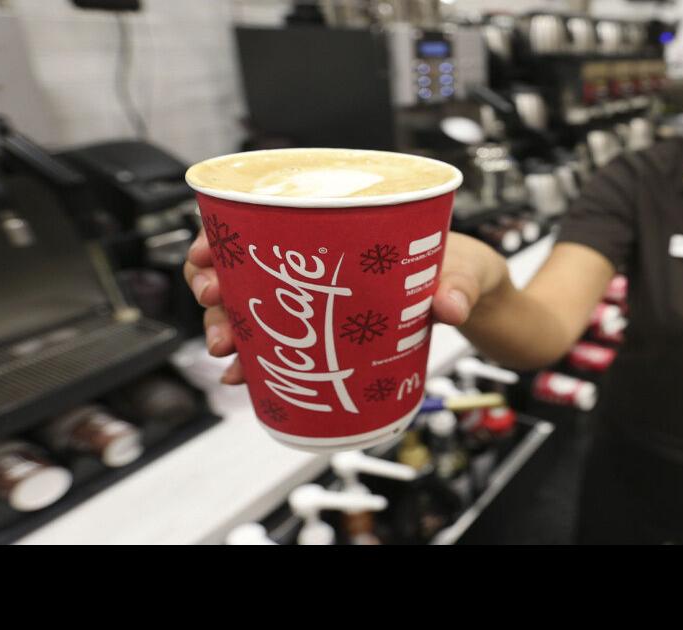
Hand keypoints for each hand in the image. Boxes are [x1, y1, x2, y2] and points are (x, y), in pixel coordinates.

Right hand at [183, 231, 508, 384]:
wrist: (477, 299)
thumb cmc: (462, 265)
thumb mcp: (465, 268)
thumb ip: (459, 286)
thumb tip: (447, 306)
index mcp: (342, 227)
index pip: (263, 220)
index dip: (222, 235)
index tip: (205, 254)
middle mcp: (320, 262)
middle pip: (243, 267)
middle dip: (213, 287)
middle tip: (214, 304)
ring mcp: (319, 300)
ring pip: (250, 308)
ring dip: (227, 328)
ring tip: (227, 352)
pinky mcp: (327, 333)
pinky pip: (277, 344)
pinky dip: (254, 360)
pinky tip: (244, 377)